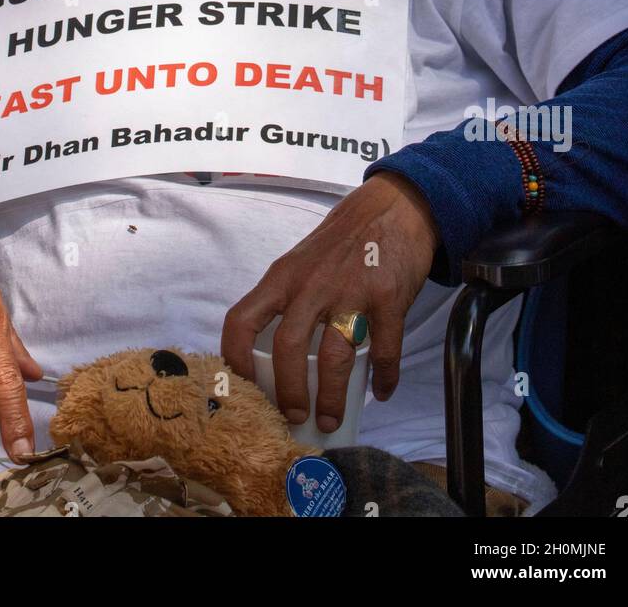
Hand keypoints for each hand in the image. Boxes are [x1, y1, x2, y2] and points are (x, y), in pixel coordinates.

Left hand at [221, 174, 439, 432]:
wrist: (392, 207)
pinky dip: (383, 377)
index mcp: (283, 277)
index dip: (234, 357)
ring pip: (333, 357)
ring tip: (330, 419)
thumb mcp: (302, 262)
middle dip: (288, 391)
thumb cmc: (342, 241)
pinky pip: (384, 350)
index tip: (242, 387)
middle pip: (288, 347)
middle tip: (293, 417)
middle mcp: (312, 285)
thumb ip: (287, 298)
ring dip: (331, 396)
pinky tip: (381, 390)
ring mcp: (351, 292)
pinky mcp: (387, 298)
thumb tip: (273, 356)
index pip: (242, 319)